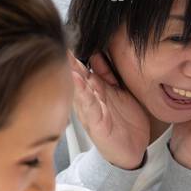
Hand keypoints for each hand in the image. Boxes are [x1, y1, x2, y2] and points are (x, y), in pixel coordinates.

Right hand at [69, 53, 151, 170]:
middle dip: (68, 61)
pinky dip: (82, 92)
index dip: (74, 55)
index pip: (82, 69)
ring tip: (64, 57)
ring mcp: (91, 111)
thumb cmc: (124, 123)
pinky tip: (77, 81)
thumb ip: (108, 75)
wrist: (132, 152)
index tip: (64, 38)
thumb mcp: (118, 93)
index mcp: (96, 91)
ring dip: (71, 73)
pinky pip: (89, 105)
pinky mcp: (96, 122)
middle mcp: (90, 99)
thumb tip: (98, 55)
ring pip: (79, 88)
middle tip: (58, 44)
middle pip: (76, 76)